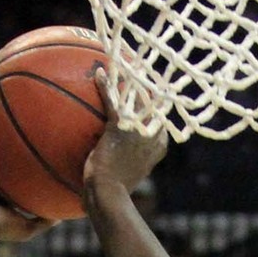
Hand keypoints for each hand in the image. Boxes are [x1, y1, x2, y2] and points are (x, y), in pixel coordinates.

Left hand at [82, 69, 166, 194]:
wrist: (109, 197)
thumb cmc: (114, 191)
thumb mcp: (127, 175)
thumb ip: (129, 162)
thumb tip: (119, 161)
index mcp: (159, 144)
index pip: (160, 116)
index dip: (157, 101)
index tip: (152, 88)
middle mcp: (153, 134)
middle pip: (154, 101)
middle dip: (149, 82)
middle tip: (141, 66)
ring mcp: (138, 130)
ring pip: (136, 96)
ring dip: (130, 76)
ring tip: (125, 59)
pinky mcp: (120, 128)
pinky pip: (112, 101)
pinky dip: (105, 86)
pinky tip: (97, 73)